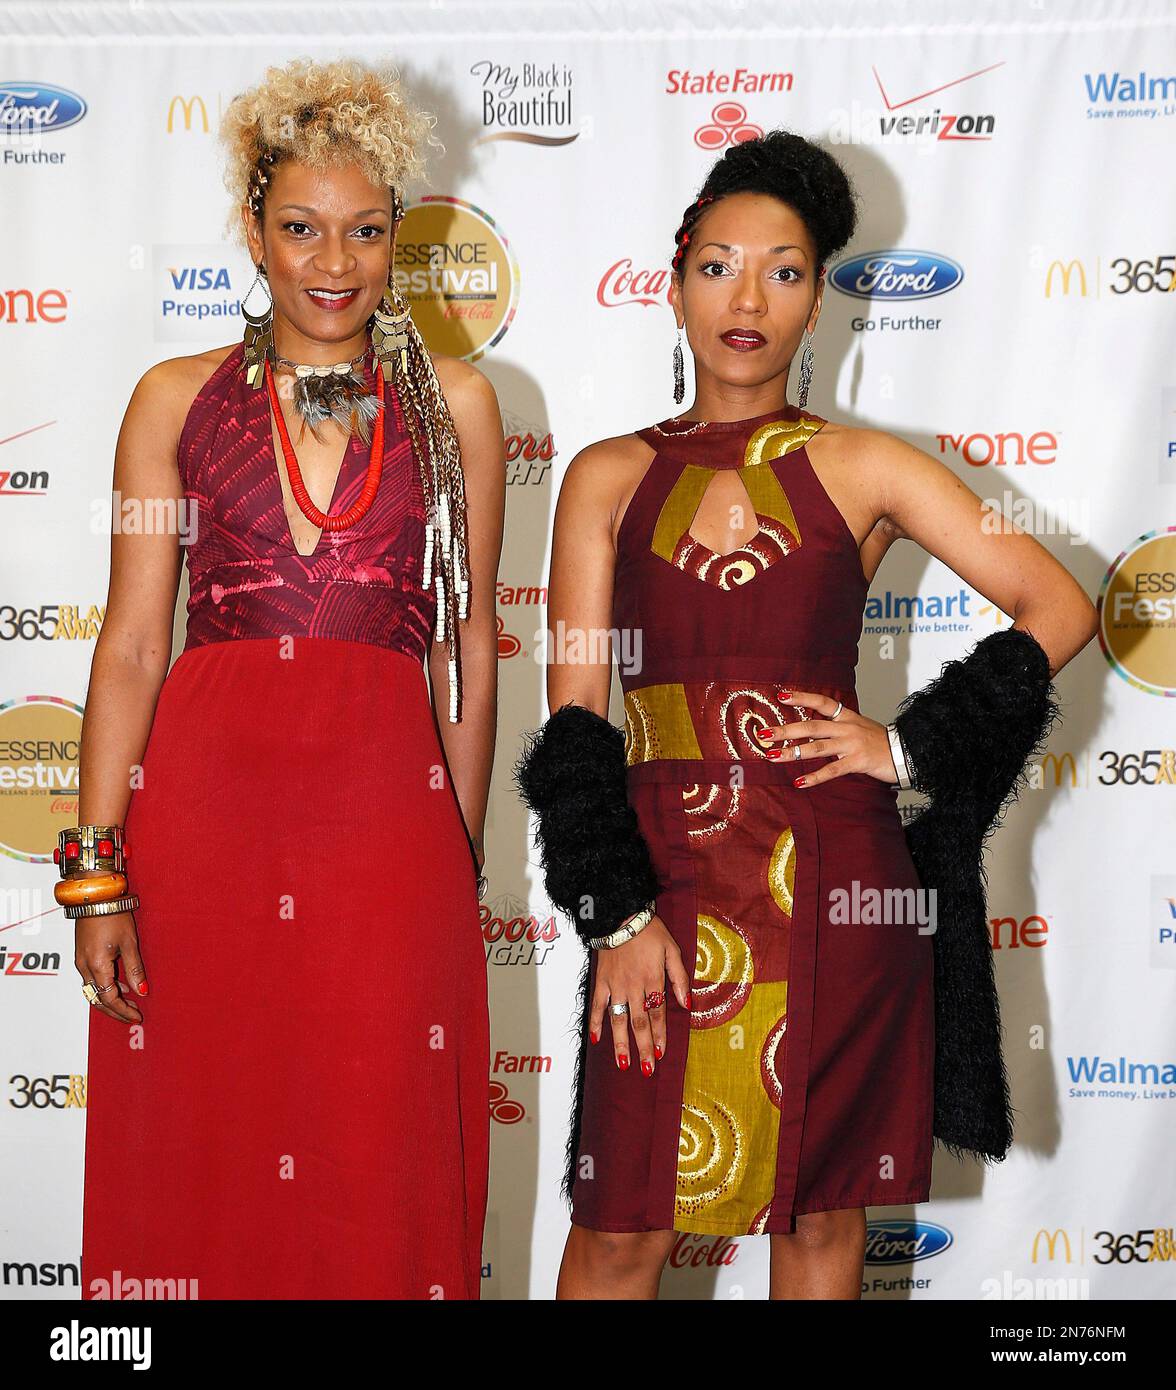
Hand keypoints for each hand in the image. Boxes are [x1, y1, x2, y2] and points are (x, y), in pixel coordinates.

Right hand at [74, 909, 146, 1023]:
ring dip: (109, 1000)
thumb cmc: (113, 915)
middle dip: (115, 1010)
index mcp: (96, 966)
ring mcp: (80, 962)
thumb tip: (142, 991)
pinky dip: (103, 987)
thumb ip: (135, 970)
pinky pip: (90, 979)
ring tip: (129, 1002)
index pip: (109, 998)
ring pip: (92, 991)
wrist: (94, 897)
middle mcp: (84, 967)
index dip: (123, 1010)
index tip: (137, 1015)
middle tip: (133, 1014)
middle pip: (97, 999)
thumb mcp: (129, 943)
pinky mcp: (81, 956)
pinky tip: (119, 985)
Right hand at [589, 915, 690, 1076]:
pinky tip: (596, 1040)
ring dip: (621, 1043)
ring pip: (618, 1020)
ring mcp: (615, 986)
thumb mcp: (672, 950)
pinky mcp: (601, 982)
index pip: (657, 1014)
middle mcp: (633, 987)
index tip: (662, 1054)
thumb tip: (687, 1004)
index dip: (660, 1035)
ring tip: (624, 1064)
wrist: (621, 916)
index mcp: (652, 980)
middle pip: (639, 1023)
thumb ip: (679, 978)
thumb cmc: (650, 932)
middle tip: (647, 1069)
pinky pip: (596, 1006)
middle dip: (644, 1047)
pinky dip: (595, 1023)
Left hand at [756, 688, 897, 786]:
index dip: (801, 698)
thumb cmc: (880, 742)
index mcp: (847, 717)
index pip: (822, 702)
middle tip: (763, 734)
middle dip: (785, 730)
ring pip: (817, 747)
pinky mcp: (857, 762)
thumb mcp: (859, 727)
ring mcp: (852, 745)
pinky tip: (799, 782)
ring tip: (773, 756)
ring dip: (793, 752)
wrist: (907, 752)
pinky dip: (814, 777)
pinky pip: (832, 770)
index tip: (780, 695)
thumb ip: (838, 726)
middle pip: (811, 726)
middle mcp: (847, 728)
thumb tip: (812, 728)